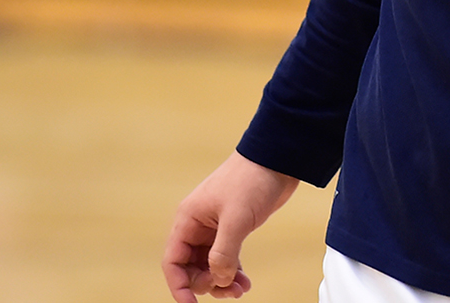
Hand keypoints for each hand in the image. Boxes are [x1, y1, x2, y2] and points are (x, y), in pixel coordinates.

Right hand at [161, 151, 299, 300]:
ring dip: (222, 281)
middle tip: (230, 290)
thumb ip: (224, 252)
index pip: (173, 261)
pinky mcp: (232, 229)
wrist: (276, 160)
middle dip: (207, 284)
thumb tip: (219, 279)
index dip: (179, 285)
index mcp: (188, 220)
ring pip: (209, 266)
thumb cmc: (251, 180)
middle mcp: (197, 226)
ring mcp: (214, 228)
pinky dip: (232, 272)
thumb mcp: (236, 218)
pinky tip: (244, 282)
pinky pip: (225, 259)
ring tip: (241, 289)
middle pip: (190, 268)